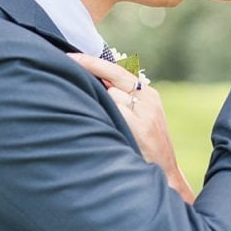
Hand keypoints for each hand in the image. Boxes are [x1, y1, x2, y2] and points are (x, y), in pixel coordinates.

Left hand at [68, 54, 192, 200]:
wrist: (164, 174)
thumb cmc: (144, 147)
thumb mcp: (138, 118)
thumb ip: (121, 99)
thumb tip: (91, 83)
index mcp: (148, 94)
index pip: (117, 70)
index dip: (92, 62)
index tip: (70, 56)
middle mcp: (148, 99)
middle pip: (113, 74)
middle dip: (88, 66)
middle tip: (66, 60)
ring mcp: (146, 112)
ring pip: (111, 95)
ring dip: (98, 104)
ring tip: (96, 120)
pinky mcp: (141, 127)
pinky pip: (115, 111)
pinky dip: (106, 116)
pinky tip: (102, 126)